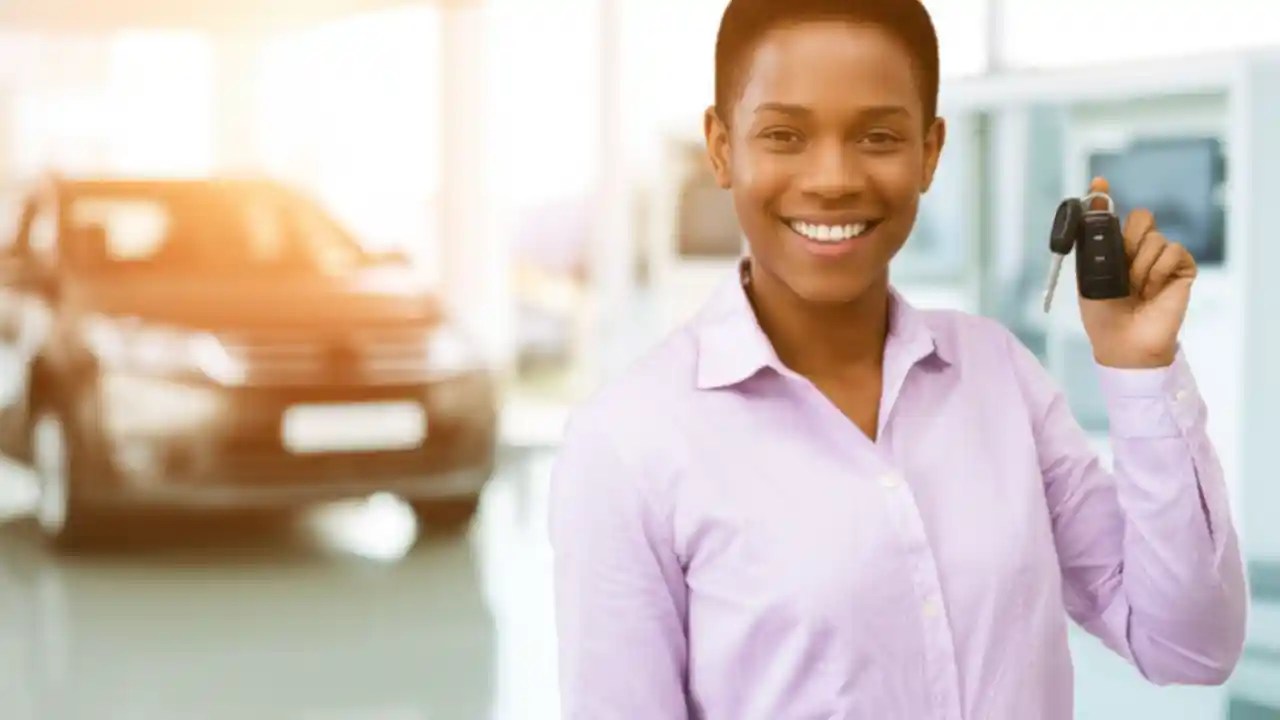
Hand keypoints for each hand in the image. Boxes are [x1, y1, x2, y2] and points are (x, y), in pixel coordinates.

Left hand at [1078, 177, 1196, 368]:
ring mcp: (1160, 259)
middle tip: (1123, 262)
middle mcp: (1136, 250)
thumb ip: (1091, 241)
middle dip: (1130, 235)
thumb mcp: (1088, 275)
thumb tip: (1093, 205)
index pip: (1110, 216)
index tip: (1097, 183)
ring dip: (1140, 266)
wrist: (1123, 341)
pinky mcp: (1181, 269)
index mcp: (1111, 251)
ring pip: (1155, 237)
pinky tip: (1152, 290)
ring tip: (1135, 290)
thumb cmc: (1102, 315)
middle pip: (1141, 217)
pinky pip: (1173, 251)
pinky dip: (1158, 271)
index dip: (1103, 197)